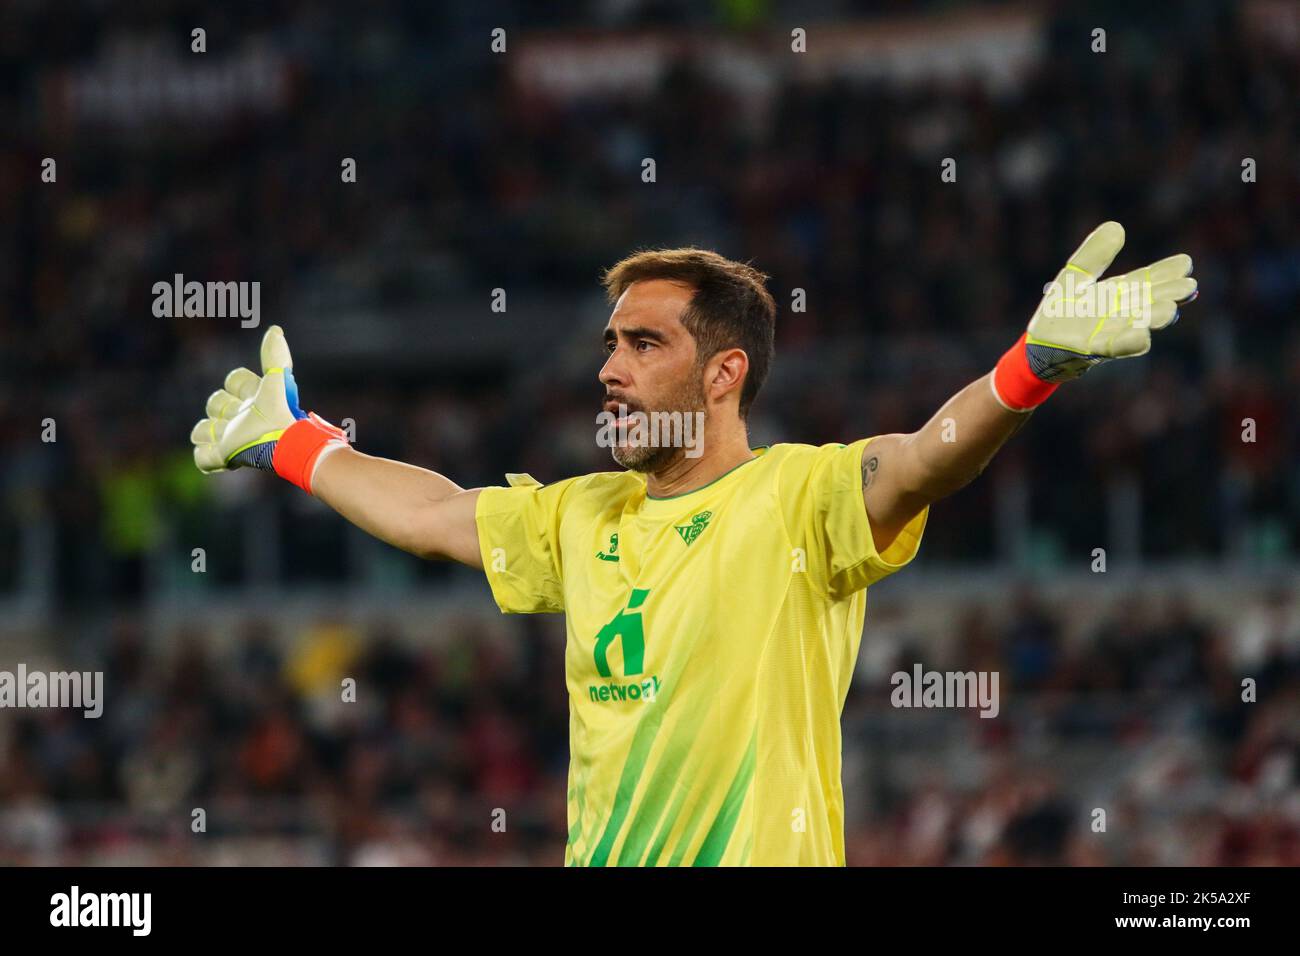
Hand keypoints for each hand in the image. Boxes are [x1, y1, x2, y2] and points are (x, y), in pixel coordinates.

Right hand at [191, 324, 310, 473]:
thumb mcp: (277, 381)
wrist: (281, 444)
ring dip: (207, 432)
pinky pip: (201, 457)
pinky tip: (221, 452)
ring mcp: (230, 439)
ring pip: (202, 430)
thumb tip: (275, 329)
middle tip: (235, 417)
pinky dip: (206, 455)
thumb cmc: (280, 412)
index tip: (248, 393)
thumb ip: (275, 357)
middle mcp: (242, 418)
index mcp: (254, 399)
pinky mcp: (223, 457)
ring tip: (226, 436)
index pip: (234, 380)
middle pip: (214, 403)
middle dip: (220, 406)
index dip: (237, 383)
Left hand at [1024, 221, 1197, 381]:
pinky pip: (1114, 347)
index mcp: (1117, 295)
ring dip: (1153, 318)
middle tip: (1188, 287)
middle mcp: (1119, 314)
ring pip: (1136, 325)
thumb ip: (1094, 255)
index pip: (1146, 281)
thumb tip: (1117, 226)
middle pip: (1147, 303)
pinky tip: (1143, 334)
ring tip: (1170, 310)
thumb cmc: (1060, 312)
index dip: (1166, 273)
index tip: (1186, 263)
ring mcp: (1108, 333)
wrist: (1037, 345)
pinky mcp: (1092, 351)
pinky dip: (1128, 341)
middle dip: (1167, 296)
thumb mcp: (1075, 277)